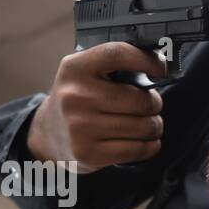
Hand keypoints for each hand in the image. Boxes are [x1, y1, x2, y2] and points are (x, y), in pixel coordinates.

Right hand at [25, 42, 166, 171]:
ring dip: (154, 126)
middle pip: (139, 100)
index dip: (146, 60)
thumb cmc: (77, 99)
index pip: (117, 54)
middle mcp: (75, 96)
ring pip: (142, 127)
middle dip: (154, 104)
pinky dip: (149, 146)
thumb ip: (114, 66)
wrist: (48, 133)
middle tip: (151, 106)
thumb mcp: (84, 73)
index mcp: (75, 68)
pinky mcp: (89, 153)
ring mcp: (80, 127)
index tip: (160, 69)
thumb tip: (157, 64)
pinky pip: (137, 149)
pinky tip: (144, 141)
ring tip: (147, 124)